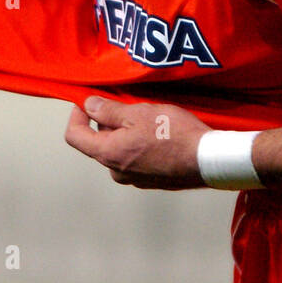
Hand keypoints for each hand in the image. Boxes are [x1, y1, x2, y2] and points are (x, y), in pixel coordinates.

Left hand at [64, 97, 208, 188]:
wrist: (207, 160)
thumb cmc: (174, 134)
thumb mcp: (139, 113)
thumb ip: (109, 111)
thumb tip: (89, 106)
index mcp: (108, 154)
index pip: (75, 137)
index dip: (76, 115)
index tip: (86, 102)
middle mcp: (117, 171)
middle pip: (99, 142)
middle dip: (108, 123)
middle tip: (129, 106)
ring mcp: (134, 178)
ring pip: (119, 150)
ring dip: (126, 133)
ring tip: (149, 120)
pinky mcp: (151, 180)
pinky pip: (136, 159)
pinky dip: (140, 145)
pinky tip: (160, 135)